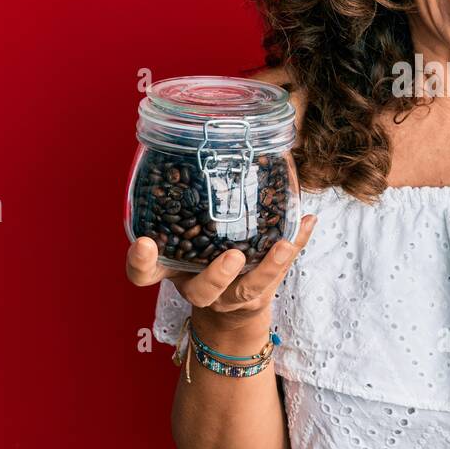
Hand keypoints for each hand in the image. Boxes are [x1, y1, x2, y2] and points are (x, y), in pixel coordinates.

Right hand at [126, 214, 318, 328]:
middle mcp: (199, 286)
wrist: (227, 305)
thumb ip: (184, 200)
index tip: (144, 243)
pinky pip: (280, 272)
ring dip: (268, 267)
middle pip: (202, 290)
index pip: (144, 273)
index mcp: (172, 270)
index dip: (141, 262)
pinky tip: (308, 221)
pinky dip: (296, 244)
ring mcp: (231, 294)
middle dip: (216, 275)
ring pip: (248, 288)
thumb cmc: (200, 254)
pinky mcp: (259, 292)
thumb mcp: (184, 232)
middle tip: (233, 257)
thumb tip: (202, 142)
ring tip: (283, 245)